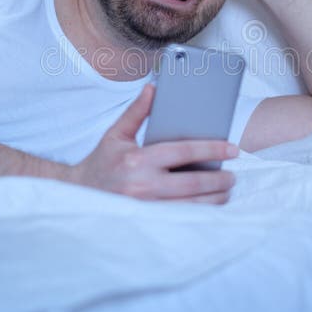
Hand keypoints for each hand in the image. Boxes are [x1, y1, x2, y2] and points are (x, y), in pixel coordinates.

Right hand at [69, 84, 239, 203]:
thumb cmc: (100, 163)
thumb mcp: (116, 135)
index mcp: (138, 160)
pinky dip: (200, 214)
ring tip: (225, 190)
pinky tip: (210, 206)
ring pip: (192, 206)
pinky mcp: (148, 223)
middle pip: (194, 183)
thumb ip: (137, 112)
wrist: (78, 195)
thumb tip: (153, 88)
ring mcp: (147, 208)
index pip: (184, 151)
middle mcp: (143, 186)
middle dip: (220, 179)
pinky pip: (183, 220)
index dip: (212, 149)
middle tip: (233, 175)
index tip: (232, 149)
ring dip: (215, 199)